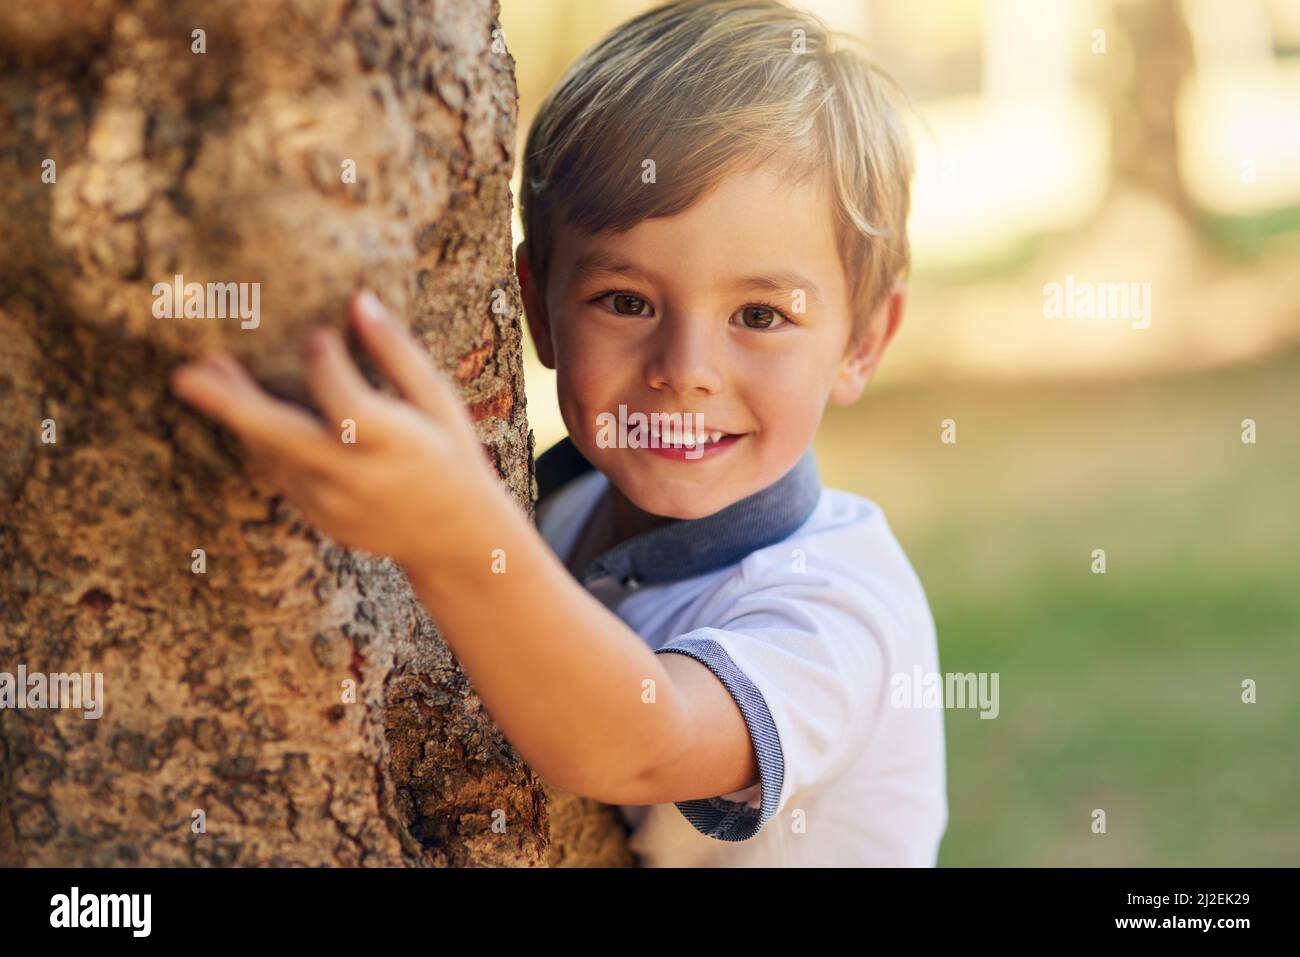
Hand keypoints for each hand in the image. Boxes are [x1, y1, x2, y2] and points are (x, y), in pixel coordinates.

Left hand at [171, 291, 502, 566]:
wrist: (455, 539)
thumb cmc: (451, 456)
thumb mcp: (438, 403)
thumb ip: (397, 354)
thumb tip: (358, 300)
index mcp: (396, 445)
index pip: (347, 404)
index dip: (324, 365)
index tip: (316, 333)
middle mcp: (358, 478)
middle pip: (284, 438)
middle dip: (232, 405)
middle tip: (186, 375)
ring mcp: (332, 503)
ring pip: (271, 454)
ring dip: (235, 414)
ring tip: (202, 373)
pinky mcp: (318, 516)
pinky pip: (279, 472)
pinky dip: (259, 440)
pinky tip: (242, 407)